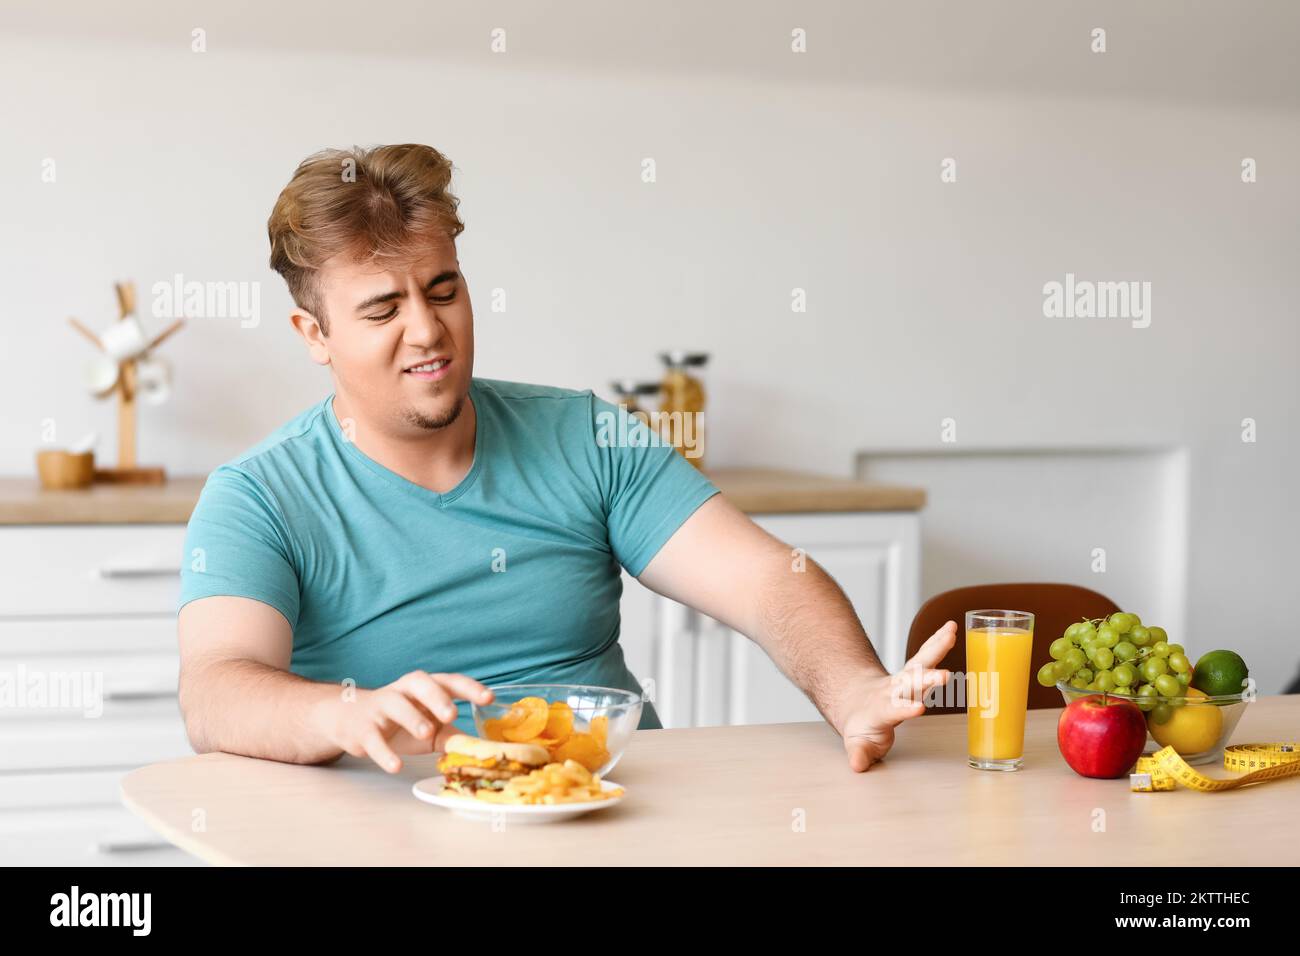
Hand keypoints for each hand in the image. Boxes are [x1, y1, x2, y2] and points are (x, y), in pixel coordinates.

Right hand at [317, 670, 493, 772]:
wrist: (348, 720)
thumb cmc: (397, 722)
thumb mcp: (428, 727)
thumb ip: (450, 735)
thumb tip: (479, 750)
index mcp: (424, 688)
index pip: (448, 681)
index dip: (469, 688)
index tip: (489, 698)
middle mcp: (403, 690)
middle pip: (420, 683)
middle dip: (437, 697)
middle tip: (452, 714)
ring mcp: (381, 707)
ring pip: (395, 704)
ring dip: (412, 718)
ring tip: (427, 733)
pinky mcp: (362, 728)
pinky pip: (372, 737)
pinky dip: (384, 752)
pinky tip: (396, 766)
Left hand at [837, 621, 956, 771]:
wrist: (856, 705)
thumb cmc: (862, 728)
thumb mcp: (858, 745)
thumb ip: (859, 753)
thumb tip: (857, 765)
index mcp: (881, 711)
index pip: (892, 709)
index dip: (904, 709)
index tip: (918, 708)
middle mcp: (893, 691)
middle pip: (909, 683)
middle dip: (926, 679)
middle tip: (945, 675)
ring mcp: (903, 680)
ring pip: (919, 663)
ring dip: (935, 648)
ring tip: (950, 631)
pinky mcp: (913, 673)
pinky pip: (926, 656)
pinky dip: (937, 643)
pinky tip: (950, 629)